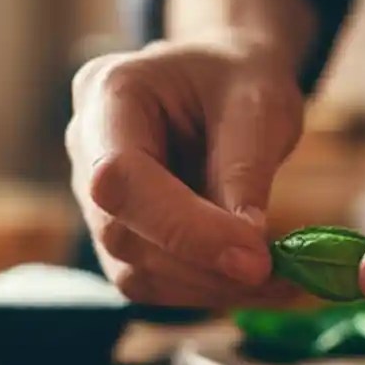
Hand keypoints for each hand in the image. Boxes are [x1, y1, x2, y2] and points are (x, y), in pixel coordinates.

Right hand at [67, 37, 303, 305]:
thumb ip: (247, 170)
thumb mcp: (259, 101)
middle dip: (202, 264)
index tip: (252, 259)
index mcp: (109, 94)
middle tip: (278, 275)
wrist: (225, 79)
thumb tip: (247, 248)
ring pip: (135, 270)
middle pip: (121, 233)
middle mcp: (86, 149)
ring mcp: (95, 200)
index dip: (181, 228)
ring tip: (278, 279)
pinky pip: (154, 283)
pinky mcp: (121, 237)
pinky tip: (258, 280)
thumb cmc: (239, 75)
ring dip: (209, 286)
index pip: (119, 177)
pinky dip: (208, 289)